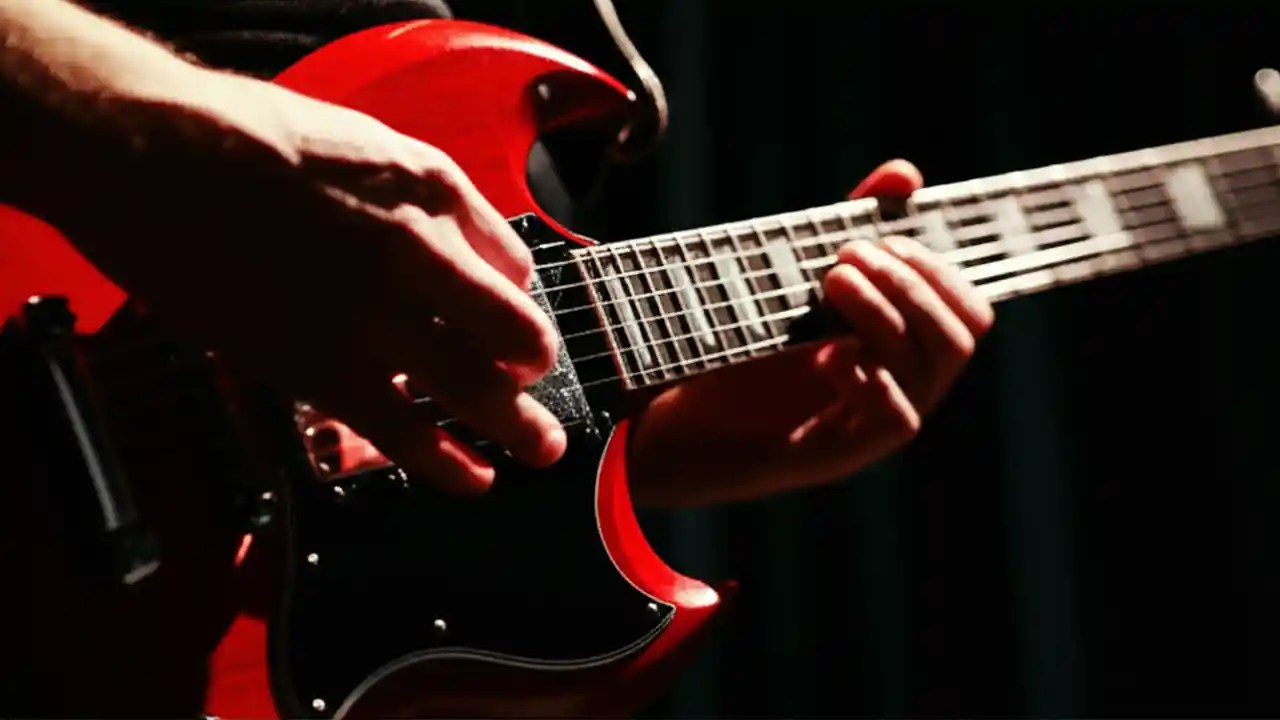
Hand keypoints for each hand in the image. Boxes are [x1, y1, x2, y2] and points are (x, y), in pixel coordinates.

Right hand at [32, 67, 566, 494]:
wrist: (152, 161)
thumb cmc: (251, 140)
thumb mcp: (370, 143)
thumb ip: (436, 200)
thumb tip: (489, 258)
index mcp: (433, 195)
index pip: (513, 266)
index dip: (518, 299)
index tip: (510, 317)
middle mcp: (420, 258)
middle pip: (514, 336)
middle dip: (537, 370)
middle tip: (540, 386)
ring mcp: (375, 320)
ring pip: (476, 392)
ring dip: (518, 429)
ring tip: (540, 450)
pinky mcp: (323, 372)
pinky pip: (406, 435)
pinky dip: (449, 465)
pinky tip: (473, 479)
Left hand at [626, 160, 993, 506]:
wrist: (687, 420)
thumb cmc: (749, 351)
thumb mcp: (799, 282)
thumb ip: (852, 230)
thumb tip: (905, 173)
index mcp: (905, 348)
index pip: (969, 311)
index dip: (939, 270)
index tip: (884, 237)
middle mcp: (905, 386)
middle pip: (960, 336)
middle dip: (911, 285)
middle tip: (846, 258)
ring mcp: (879, 423)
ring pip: (928, 370)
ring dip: (884, 314)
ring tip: (831, 282)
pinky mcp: (848, 452)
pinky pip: (895, 419)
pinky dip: (866, 377)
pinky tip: (825, 353)